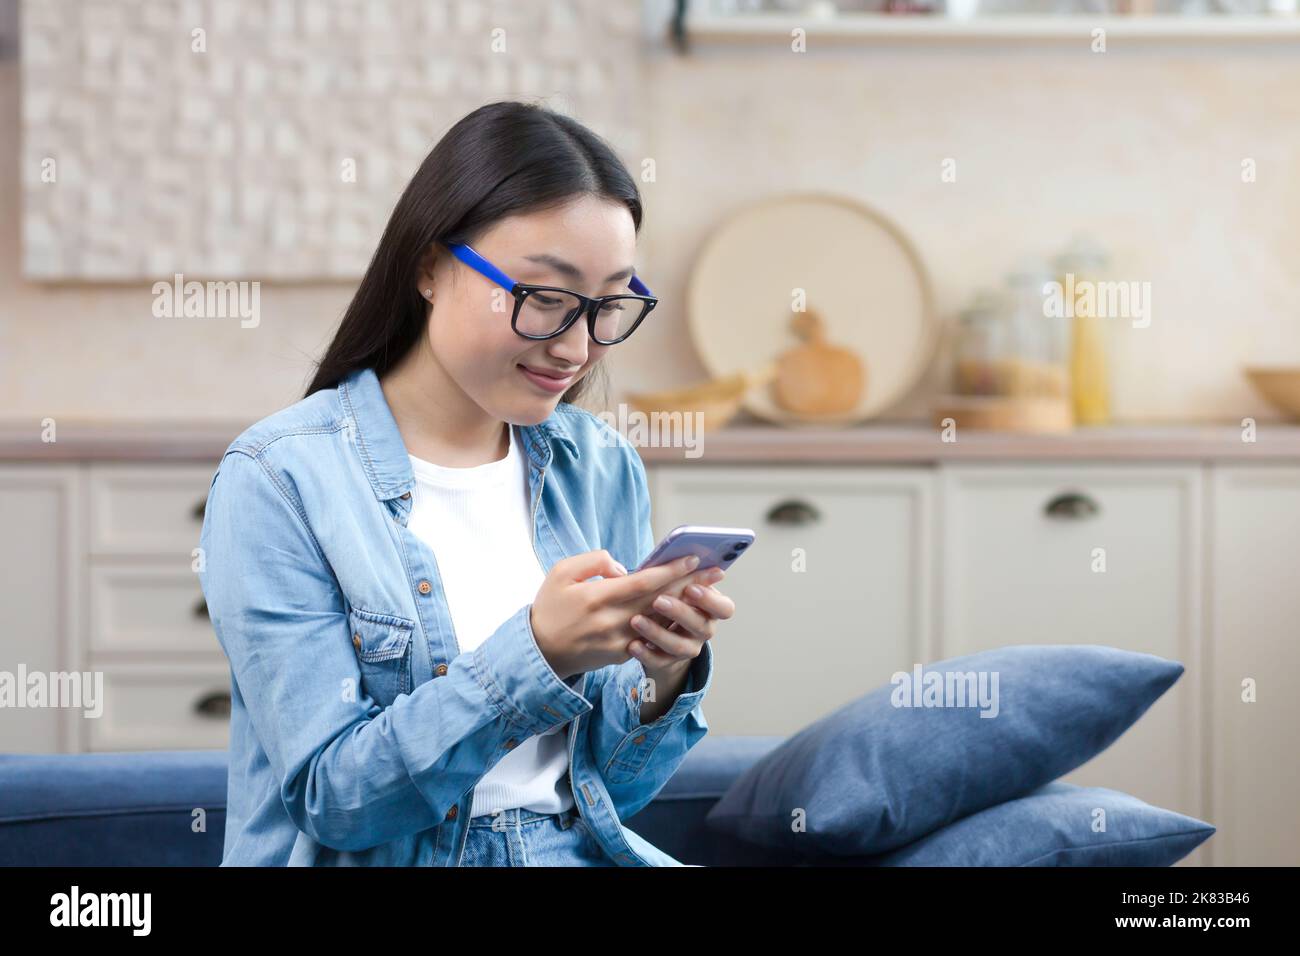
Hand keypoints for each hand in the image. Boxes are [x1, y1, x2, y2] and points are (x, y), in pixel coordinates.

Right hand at [529, 549, 717, 679]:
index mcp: (596, 598)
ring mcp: (618, 642)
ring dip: (686, 605)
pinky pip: (650, 637)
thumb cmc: (551, 607)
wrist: (540, 652)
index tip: (692, 558)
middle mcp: (611, 622)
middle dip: (689, 585)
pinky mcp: (620, 655)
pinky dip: (669, 624)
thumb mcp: (562, 572)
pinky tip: (687, 613)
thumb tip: (624, 567)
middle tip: (716, 572)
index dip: (670, 570)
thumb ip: (594, 561)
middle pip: (659, 601)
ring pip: (659, 621)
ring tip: (708, 591)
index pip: (642, 583)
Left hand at [628, 565, 733, 671]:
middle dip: (680, 612)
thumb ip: (682, 574)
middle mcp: (704, 630)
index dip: (709, 599)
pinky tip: (632, 644)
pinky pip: (659, 662)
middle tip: (658, 601)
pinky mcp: (669, 662)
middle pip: (701, 626)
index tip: (690, 588)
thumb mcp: (675, 585)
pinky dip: (646, 654)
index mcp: (711, 608)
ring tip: (636, 620)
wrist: (658, 633)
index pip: (724, 608)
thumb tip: (689, 555)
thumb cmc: (667, 598)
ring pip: (679, 646)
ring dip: (658, 633)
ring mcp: (688, 648)